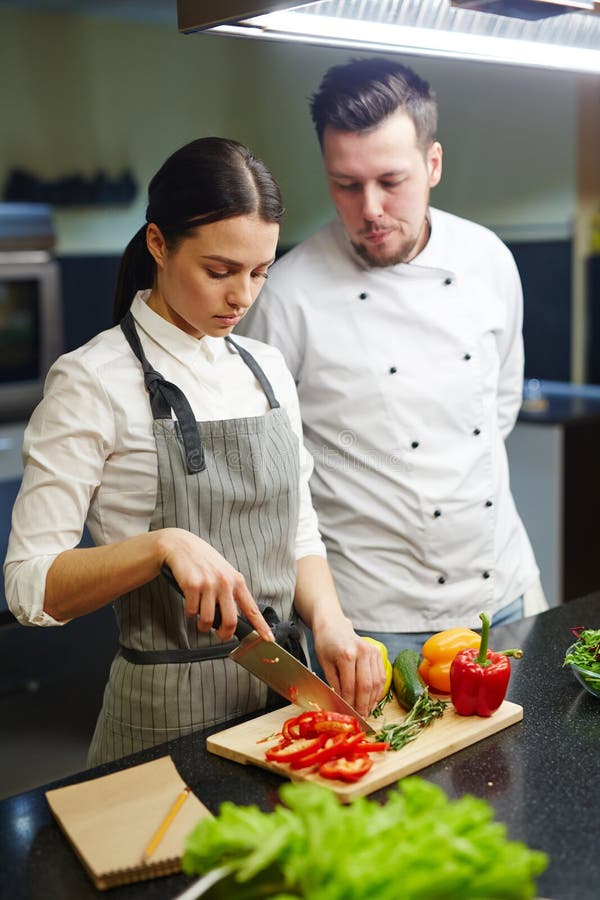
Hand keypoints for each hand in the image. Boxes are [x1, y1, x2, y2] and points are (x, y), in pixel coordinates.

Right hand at [159, 528, 273, 642]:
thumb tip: (234, 617)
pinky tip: (190, 602)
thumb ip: (231, 592)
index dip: (261, 627)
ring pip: (208, 620)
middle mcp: (225, 583)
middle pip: (230, 621)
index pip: (252, 609)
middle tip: (220, 635)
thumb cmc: (204, 561)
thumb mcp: (225, 572)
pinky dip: (190, 612)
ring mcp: (209, 584)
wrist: (181, 545)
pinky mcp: (192, 585)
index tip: (268, 639)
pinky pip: (192, 612)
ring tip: (200, 617)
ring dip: (202, 625)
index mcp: (237, 581)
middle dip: (224, 634)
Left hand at [313, 618, 384, 717]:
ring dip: (372, 700)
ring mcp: (372, 651)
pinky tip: (372, 700)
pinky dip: (377, 690)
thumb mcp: (324, 664)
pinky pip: (381, 676)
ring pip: (376, 682)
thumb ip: (334, 683)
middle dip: (363, 705)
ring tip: (366, 711)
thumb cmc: (326, 644)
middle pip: (366, 686)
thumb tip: (341, 704)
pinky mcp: (378, 652)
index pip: (350, 686)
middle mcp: (362, 652)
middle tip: (360, 717)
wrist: (334, 625)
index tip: (348, 714)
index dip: (350, 703)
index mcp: (346, 655)